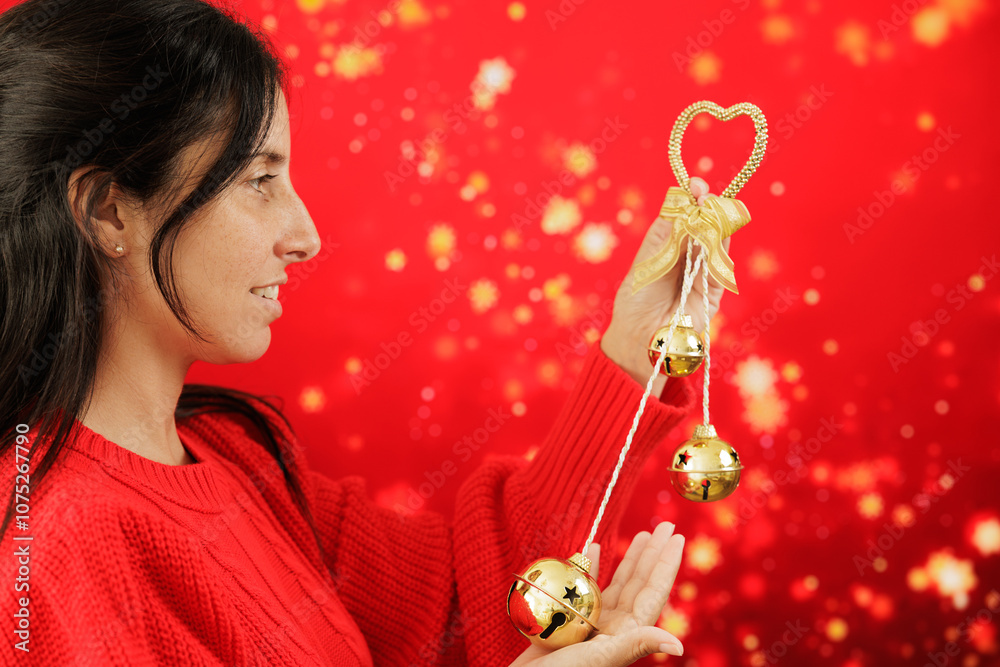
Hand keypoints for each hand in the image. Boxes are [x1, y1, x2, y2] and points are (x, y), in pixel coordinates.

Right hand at [509, 522, 685, 666]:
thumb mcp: (599, 659)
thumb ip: (634, 646)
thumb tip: (677, 645)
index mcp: (627, 634)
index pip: (652, 592)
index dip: (666, 564)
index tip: (676, 537)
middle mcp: (615, 626)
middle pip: (639, 583)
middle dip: (652, 554)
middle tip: (664, 525)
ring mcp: (594, 622)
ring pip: (618, 583)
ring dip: (629, 559)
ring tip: (642, 535)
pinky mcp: (571, 620)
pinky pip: (585, 587)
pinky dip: (591, 567)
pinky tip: (593, 549)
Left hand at [600, 177, 729, 388]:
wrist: (638, 341)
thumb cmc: (636, 304)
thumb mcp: (647, 263)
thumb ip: (665, 236)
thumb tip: (683, 204)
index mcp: (670, 247)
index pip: (685, 217)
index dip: (691, 200)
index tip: (695, 186)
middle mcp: (689, 257)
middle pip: (704, 224)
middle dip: (706, 206)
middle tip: (703, 192)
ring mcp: (703, 273)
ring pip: (715, 242)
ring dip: (713, 224)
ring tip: (707, 209)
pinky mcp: (714, 292)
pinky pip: (721, 265)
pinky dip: (720, 248)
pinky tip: (715, 233)